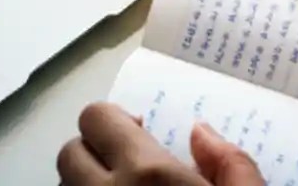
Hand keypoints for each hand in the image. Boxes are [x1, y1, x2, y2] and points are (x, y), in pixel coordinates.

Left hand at [57, 102, 263, 184]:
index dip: (113, 122)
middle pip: (70, 153)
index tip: (137, 133)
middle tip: (127, 165)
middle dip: (95, 152)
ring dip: (86, 181)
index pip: (95, 118)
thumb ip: (231, 165)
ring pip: (66, 185)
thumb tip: (200, 133)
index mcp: (148, 174)